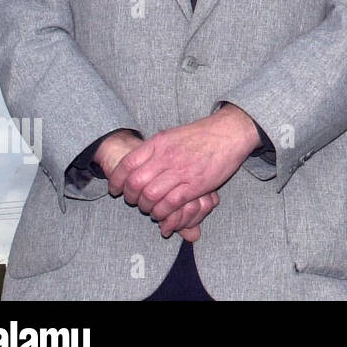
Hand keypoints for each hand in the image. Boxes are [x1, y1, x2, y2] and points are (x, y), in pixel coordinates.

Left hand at [108, 105, 258, 235]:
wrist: (230, 132)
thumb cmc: (202, 134)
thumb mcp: (172, 134)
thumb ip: (154, 149)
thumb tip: (136, 162)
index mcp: (159, 143)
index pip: (127, 164)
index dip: (117, 180)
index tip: (116, 190)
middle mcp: (167, 157)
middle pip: (136, 183)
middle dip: (131, 197)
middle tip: (134, 202)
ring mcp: (181, 171)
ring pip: (151, 196)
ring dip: (147, 207)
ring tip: (150, 209)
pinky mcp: (196, 185)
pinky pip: (171, 204)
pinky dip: (163, 213)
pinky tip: (163, 215)